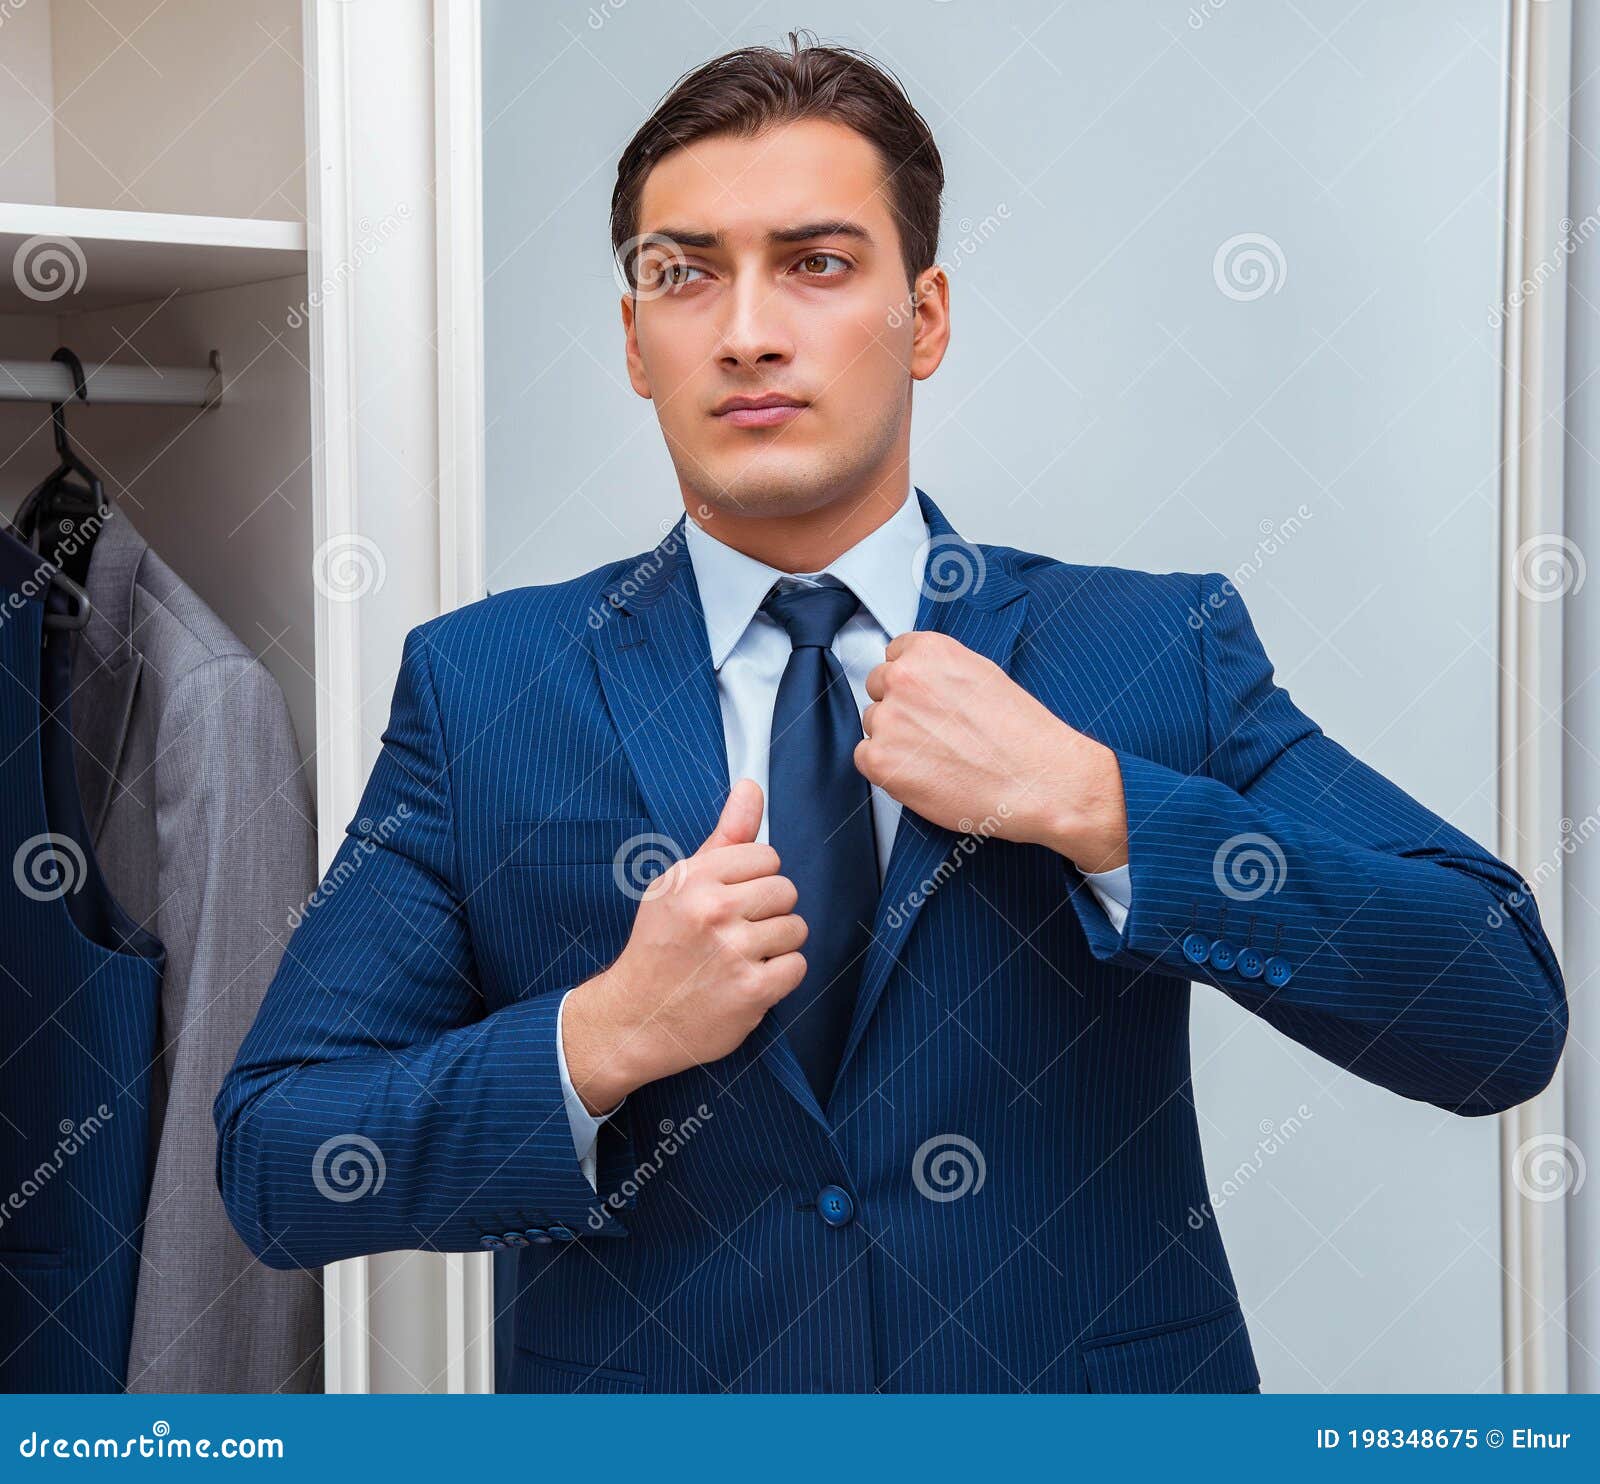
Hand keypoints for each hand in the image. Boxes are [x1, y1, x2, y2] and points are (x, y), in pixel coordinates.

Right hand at [560, 778, 807, 1114]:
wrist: (636, 1018)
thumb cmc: (661, 946)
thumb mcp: (679, 883)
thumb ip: (724, 837)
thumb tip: (751, 787)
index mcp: (694, 878)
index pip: (766, 856)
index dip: (754, 880)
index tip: (731, 900)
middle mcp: (713, 911)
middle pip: (785, 890)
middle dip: (768, 911)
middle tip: (736, 931)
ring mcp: (733, 952)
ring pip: (796, 928)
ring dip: (776, 945)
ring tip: (742, 956)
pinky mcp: (751, 991)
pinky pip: (797, 966)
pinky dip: (779, 976)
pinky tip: (749, 979)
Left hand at [855, 631, 1128, 872]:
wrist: (1040, 780)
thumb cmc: (1024, 736)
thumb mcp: (984, 676)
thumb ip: (942, 672)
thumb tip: (922, 682)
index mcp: (930, 650)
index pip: (894, 655)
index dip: (911, 682)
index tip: (925, 699)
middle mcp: (903, 678)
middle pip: (879, 688)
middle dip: (900, 708)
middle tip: (935, 733)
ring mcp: (888, 719)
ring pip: (873, 724)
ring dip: (894, 740)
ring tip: (937, 756)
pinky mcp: (880, 760)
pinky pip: (865, 758)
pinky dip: (888, 770)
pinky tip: (923, 773)